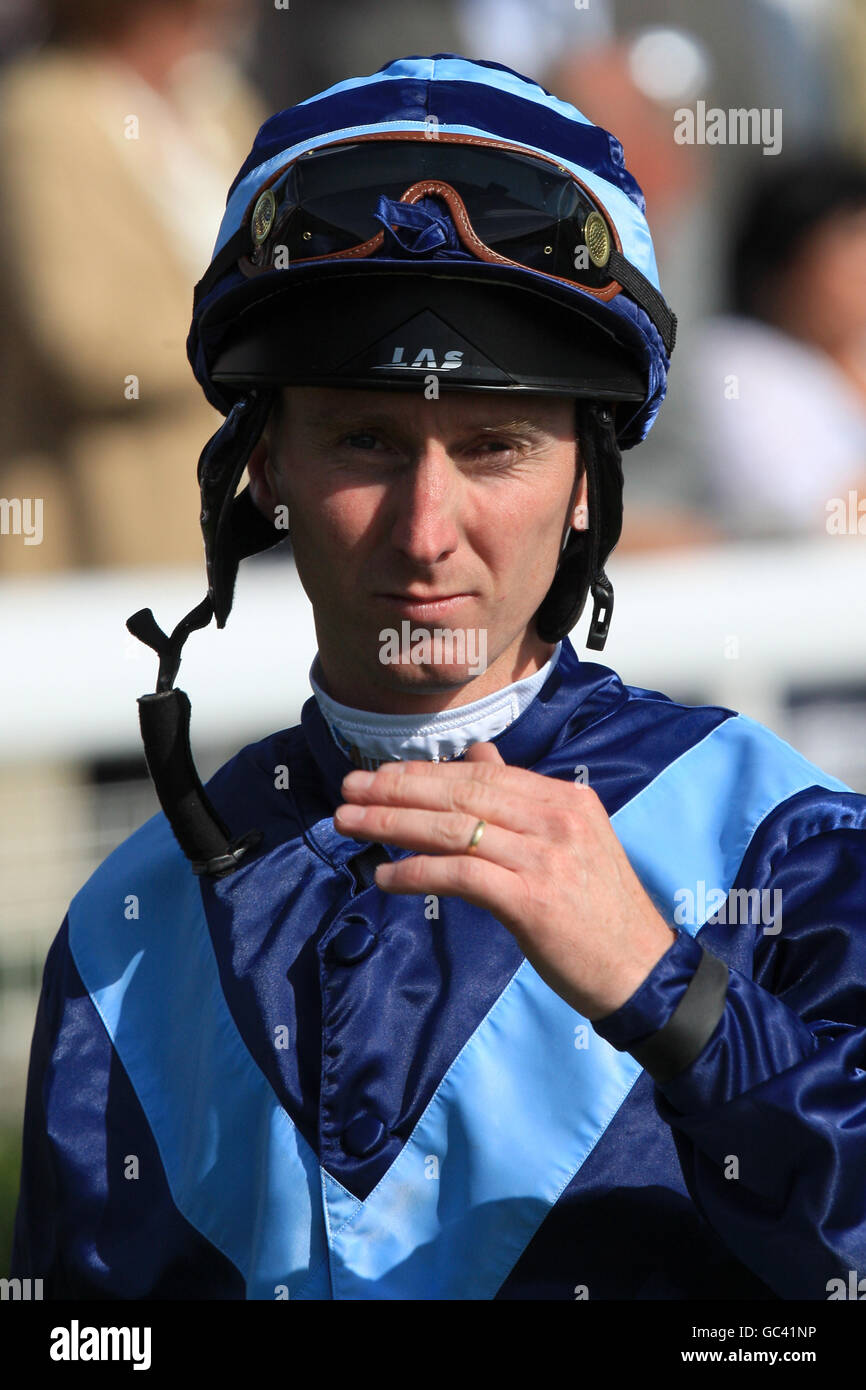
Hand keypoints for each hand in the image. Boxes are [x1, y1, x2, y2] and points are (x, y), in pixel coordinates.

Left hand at [334, 742, 675, 1020]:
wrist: (642, 971)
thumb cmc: (600, 912)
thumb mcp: (569, 842)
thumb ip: (521, 799)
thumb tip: (480, 756)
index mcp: (566, 799)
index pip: (481, 776)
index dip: (424, 772)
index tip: (379, 775)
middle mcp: (557, 820)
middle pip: (461, 794)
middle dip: (397, 789)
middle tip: (349, 790)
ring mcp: (546, 858)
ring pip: (454, 829)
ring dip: (393, 824)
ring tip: (349, 823)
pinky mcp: (532, 901)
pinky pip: (460, 876)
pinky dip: (417, 872)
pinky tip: (385, 877)